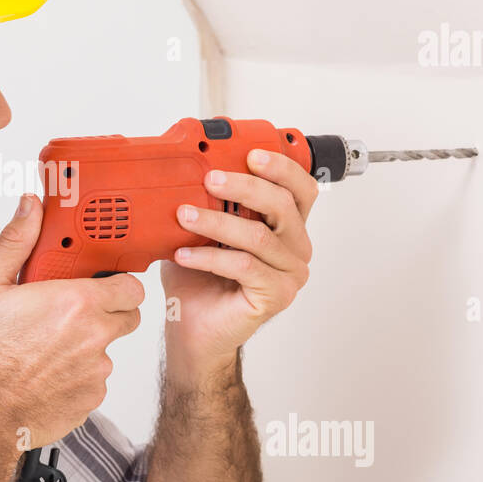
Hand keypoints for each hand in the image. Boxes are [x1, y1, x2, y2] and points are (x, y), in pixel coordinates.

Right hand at [0, 194, 144, 451]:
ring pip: (109, 349)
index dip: (119, 283)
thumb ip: (16, 242)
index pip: (132, 285)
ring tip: (49, 347)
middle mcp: (95, 336)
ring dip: (90, 345)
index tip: (102, 284)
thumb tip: (30, 208)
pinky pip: (96, 380)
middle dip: (109, 311)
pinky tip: (48, 373)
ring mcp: (97, 371)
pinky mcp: (92, 399)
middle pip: (129, 316)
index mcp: (76, 302)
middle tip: (75, 312)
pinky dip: (79, 375)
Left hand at [161, 148, 317, 369]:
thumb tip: (182, 169)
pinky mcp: (275, 295)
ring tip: (184, 216)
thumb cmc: (200, 280)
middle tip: (210, 179)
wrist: (193, 327)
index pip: (300, 189)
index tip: (251, 154)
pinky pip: (244, 266)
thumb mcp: (201, 231)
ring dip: (217, 221)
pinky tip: (185, 254)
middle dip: (245, 186)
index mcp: (286, 227)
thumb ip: (204, 202)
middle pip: (283, 206)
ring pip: (259, 236)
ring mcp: (289, 274)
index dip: (281, 168)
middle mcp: (295, 248)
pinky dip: (209, 256)